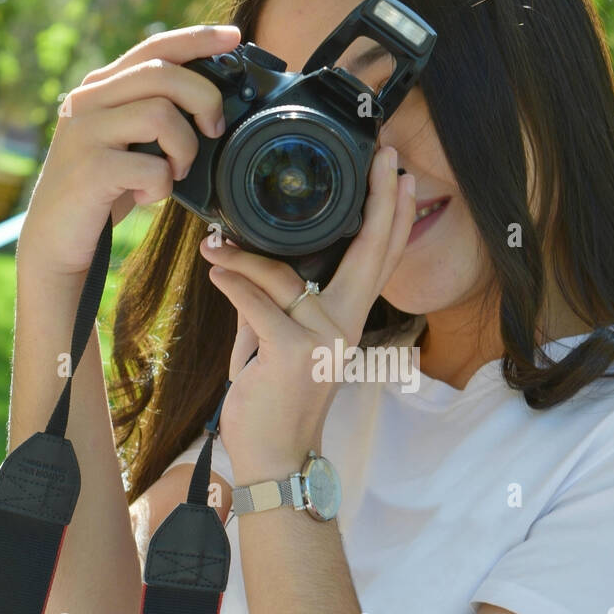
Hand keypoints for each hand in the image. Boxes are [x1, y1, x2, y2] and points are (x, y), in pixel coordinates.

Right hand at [17, 23, 240, 280]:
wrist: (55, 240)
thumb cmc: (103, 192)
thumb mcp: (129, 144)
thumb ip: (154, 117)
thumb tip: (213, 108)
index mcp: (101, 88)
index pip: (153, 48)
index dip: (197, 39)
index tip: (234, 36)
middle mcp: (88, 100)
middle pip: (163, 73)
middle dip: (205, 99)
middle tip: (214, 131)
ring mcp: (85, 132)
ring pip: (160, 113)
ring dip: (184, 148)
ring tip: (174, 172)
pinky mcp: (90, 169)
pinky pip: (151, 167)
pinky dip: (161, 185)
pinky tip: (145, 197)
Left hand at [199, 145, 415, 484]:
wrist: (273, 458)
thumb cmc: (275, 400)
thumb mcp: (278, 342)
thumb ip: (273, 300)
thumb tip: (246, 259)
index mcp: (348, 320)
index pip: (378, 259)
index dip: (393, 216)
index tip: (398, 174)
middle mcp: (345, 326)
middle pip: (371, 252)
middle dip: (380, 199)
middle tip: (384, 156)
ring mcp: (323, 340)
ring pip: (283, 275)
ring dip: (243, 258)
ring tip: (214, 246)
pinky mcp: (293, 352)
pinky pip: (255, 301)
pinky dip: (231, 284)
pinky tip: (216, 271)